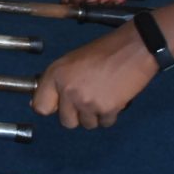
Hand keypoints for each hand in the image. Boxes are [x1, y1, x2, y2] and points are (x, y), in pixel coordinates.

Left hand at [31, 26, 157, 129]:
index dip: (52, 107)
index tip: (61, 104)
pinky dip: (110, 115)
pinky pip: (105, 123)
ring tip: (103, 95)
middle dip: (77, 115)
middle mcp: (67, 90)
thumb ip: (57, 83)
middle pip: (66, 122)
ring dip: (95, 115)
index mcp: (55, 75)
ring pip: (87, 124)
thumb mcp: (71, 61)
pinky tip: (114, 98)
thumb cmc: (103, 52)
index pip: (40, 107)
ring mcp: (86, 102)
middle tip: (88, 99)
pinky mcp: (106, 109)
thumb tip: (41, 104)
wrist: (133, 49)